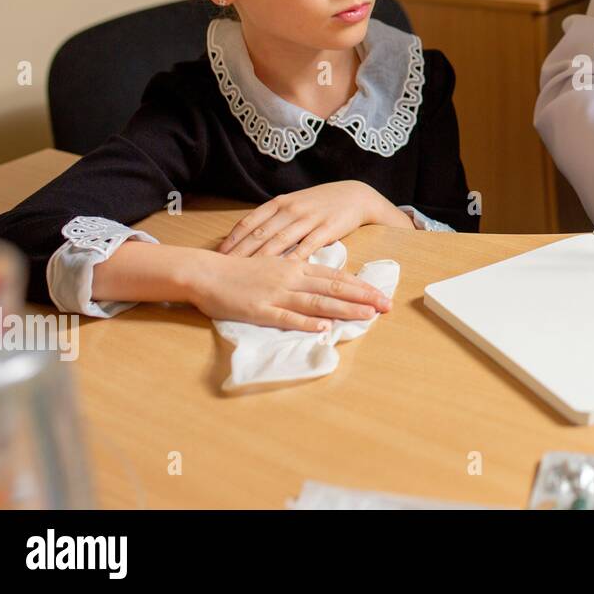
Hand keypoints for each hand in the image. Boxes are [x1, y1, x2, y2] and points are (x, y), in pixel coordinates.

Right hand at [188, 251, 391, 331]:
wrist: (206, 272)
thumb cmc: (241, 271)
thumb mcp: (276, 266)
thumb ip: (300, 275)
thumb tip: (325, 285)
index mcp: (296, 267)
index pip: (337, 276)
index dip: (361, 286)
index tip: (381, 295)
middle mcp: (291, 278)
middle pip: (334, 288)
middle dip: (363, 298)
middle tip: (387, 306)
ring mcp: (276, 294)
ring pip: (317, 301)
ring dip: (345, 309)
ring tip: (367, 316)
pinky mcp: (259, 310)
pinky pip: (286, 317)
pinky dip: (306, 322)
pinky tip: (324, 327)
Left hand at [218, 181, 407, 260]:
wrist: (356, 195)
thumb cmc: (321, 203)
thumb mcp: (294, 203)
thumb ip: (273, 218)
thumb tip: (247, 237)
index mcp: (280, 202)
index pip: (250, 222)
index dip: (232, 239)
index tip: (217, 255)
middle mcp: (291, 209)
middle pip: (260, 234)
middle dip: (240, 252)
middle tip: (223, 269)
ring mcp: (309, 219)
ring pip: (279, 241)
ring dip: (261, 258)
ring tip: (246, 274)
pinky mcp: (327, 229)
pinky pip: (306, 246)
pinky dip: (293, 259)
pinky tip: (282, 272)